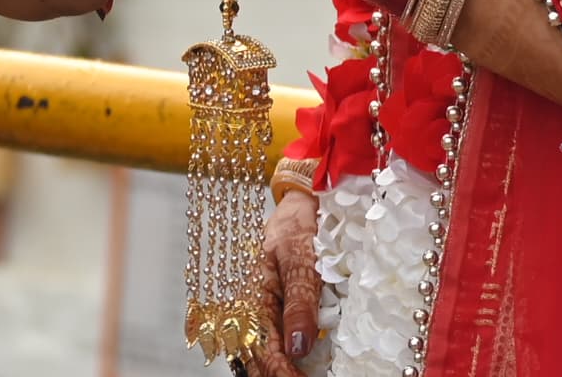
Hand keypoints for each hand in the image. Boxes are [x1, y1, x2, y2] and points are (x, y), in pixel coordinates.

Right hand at [246, 183, 321, 376]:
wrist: (302, 202)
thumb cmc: (298, 225)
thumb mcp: (301, 258)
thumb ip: (299, 302)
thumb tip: (298, 347)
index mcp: (253, 298)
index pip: (264, 351)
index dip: (283, 374)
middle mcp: (254, 309)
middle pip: (260, 359)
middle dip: (281, 375)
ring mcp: (265, 310)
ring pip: (266, 353)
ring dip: (284, 368)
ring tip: (308, 375)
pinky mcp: (279, 308)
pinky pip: (277, 340)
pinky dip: (290, 357)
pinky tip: (304, 365)